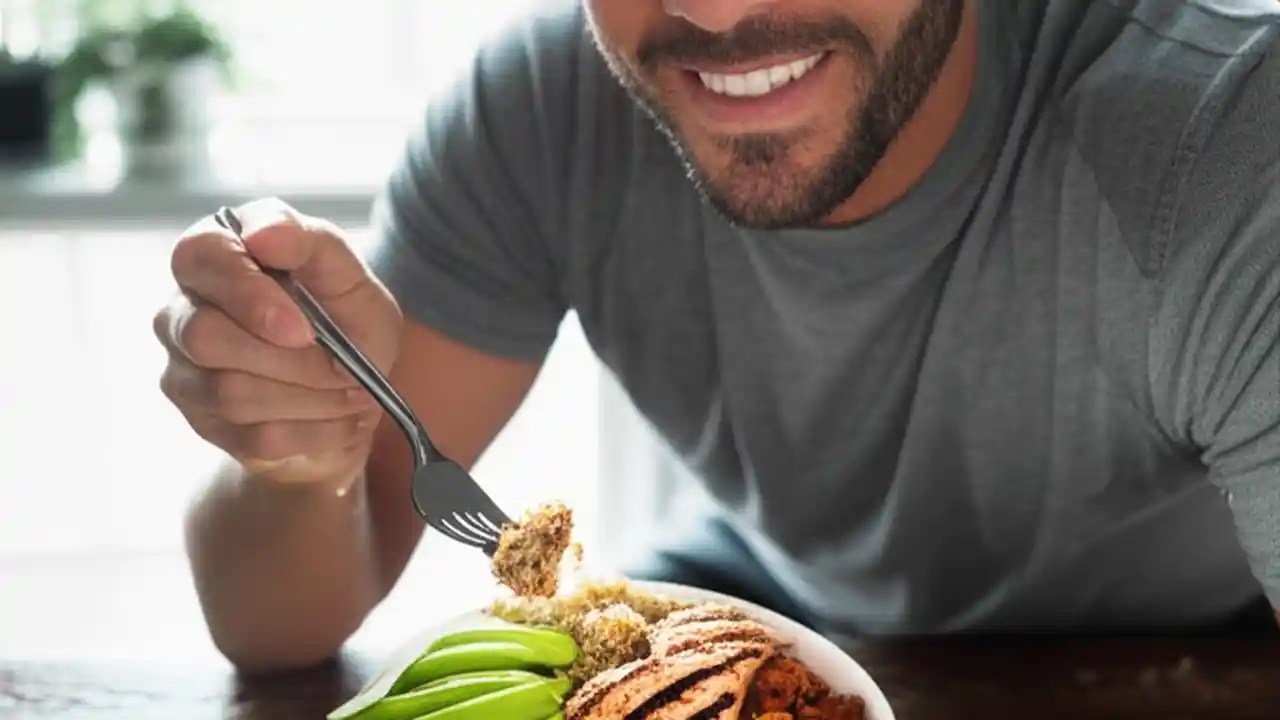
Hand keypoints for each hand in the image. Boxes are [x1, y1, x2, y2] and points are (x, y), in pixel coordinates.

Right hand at [155, 198, 402, 486]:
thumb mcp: (347, 275)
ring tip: (348, 389)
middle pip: (204, 337)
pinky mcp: (204, 423)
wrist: (358, 391)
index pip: (200, 258)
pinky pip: (255, 437)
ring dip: (312, 396)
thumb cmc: (346, 319)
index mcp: (213, 254)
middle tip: (343, 364)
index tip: (302, 327)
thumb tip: (264, 234)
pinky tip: (339, 418)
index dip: (249, 294)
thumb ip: (311, 243)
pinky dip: (315, 430)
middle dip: (291, 358)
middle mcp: (182, 310)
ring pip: (231, 393)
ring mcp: (184, 371)